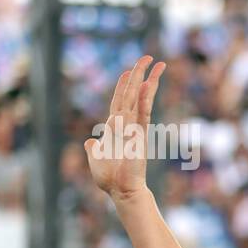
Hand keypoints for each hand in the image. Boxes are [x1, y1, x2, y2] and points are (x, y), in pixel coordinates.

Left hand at [84, 55, 165, 202]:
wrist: (121, 190)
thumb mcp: (96, 158)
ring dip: (148, 79)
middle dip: (140, 74)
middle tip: (148, 56)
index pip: (121, 101)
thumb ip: (95, 147)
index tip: (128, 71)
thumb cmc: (110, 178)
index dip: (124, 86)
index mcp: (117, 127)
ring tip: (156, 63)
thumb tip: (91, 141)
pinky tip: (149, 84)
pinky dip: (145, 98)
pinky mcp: (140, 134)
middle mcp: (129, 124)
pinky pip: (143, 112)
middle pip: (134, 93)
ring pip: (141, 98)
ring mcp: (136, 127)